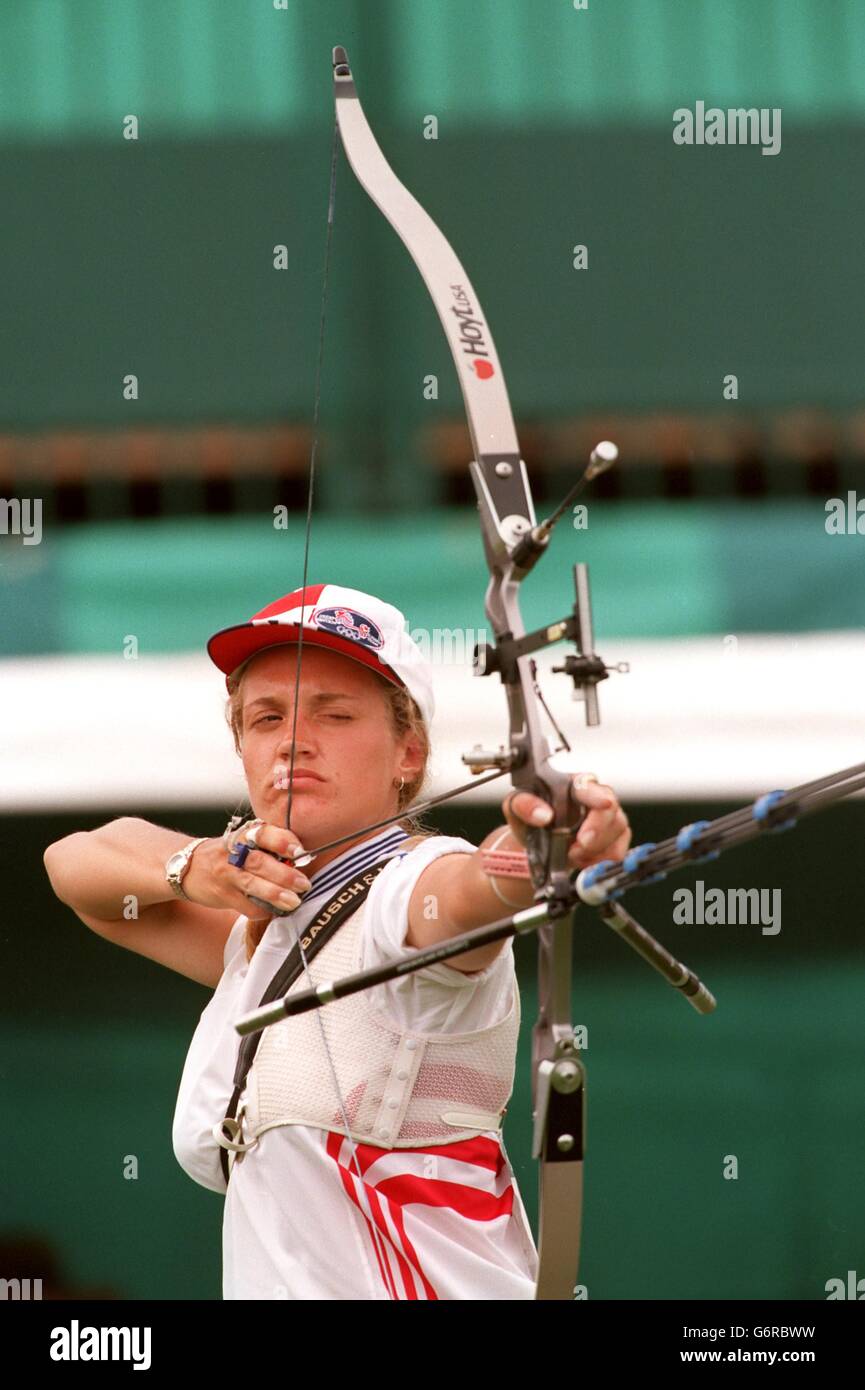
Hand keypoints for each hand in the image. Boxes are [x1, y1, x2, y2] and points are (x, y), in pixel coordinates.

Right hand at [181, 823, 311, 919]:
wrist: (187, 867)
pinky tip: (274, 911)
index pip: (263, 833)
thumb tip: (301, 860)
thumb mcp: (242, 842)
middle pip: (259, 862)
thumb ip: (267, 848)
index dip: (282, 841)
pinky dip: (261, 910)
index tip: (299, 851)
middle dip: (284, 874)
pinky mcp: (222, 894)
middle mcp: (233, 853)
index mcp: (243, 836)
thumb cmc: (227, 854)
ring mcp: (226, 875)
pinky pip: (244, 905)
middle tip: (304, 884)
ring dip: (275, 894)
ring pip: (252, 885)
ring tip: (294, 901)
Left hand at [502, 776, 630, 870]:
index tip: (603, 804)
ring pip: (618, 831)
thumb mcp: (516, 807)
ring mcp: (608, 817)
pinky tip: (583, 860)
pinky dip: (600, 860)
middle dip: (597, 832)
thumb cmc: (529, 817)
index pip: (590, 785)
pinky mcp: (614, 838)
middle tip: (578, 846)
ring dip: (595, 849)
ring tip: (572, 854)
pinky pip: (618, 850)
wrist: (535, 842)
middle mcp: (595, 796)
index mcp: (573, 784)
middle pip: (611, 809)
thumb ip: (525, 805)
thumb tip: (543, 815)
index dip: (598, 794)